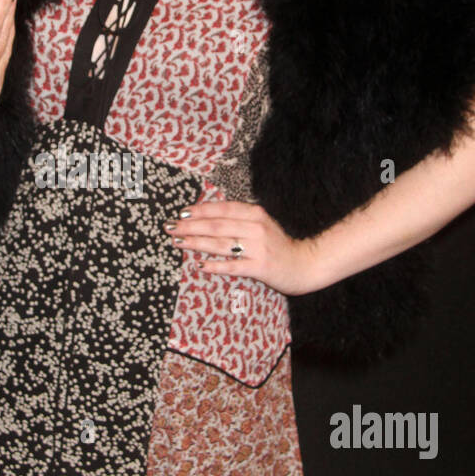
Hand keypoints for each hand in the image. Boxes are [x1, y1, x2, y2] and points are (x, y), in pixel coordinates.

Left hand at [166, 200, 323, 295]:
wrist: (304, 265)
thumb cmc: (277, 245)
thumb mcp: (261, 224)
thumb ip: (239, 218)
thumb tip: (208, 215)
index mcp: (255, 214)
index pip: (222, 209)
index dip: (200, 210)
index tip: (181, 213)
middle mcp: (255, 228)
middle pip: (217, 225)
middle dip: (191, 226)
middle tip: (170, 228)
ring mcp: (258, 247)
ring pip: (221, 244)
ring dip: (197, 243)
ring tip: (178, 243)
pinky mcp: (260, 267)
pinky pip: (233, 265)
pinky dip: (216, 265)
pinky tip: (201, 265)